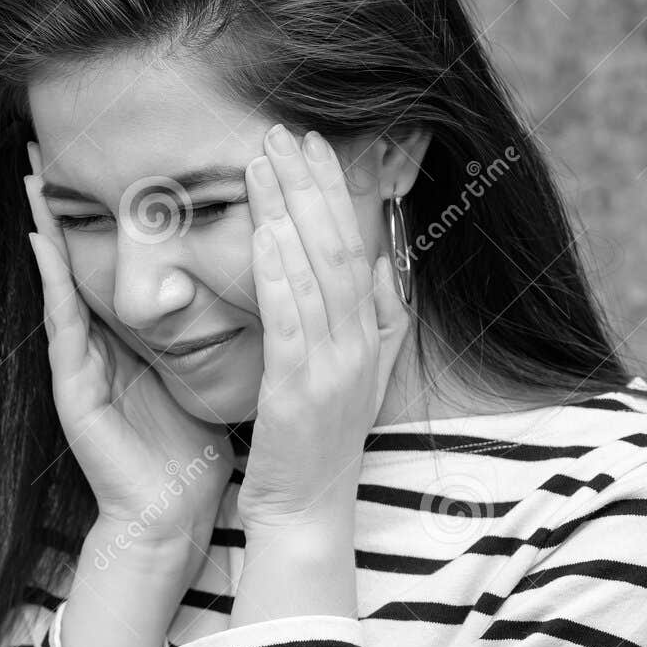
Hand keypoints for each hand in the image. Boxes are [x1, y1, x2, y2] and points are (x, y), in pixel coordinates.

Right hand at [22, 140, 232, 550]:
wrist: (170, 512)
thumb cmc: (191, 446)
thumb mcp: (205, 369)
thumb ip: (208, 327)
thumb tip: (250, 277)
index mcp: (127, 337)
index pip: (114, 262)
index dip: (107, 213)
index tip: (101, 158)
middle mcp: (95, 343)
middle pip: (74, 262)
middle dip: (55, 209)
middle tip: (38, 151)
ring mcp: (78, 364)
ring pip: (58, 284)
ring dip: (41, 233)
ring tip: (29, 182)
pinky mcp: (72, 389)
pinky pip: (60, 327)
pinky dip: (51, 285)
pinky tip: (42, 247)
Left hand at [237, 124, 410, 533]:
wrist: (306, 513)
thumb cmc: (316, 444)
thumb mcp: (356, 375)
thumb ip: (376, 319)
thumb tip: (384, 260)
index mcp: (371, 336)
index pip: (357, 246)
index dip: (334, 192)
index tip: (310, 146)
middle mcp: (360, 344)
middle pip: (341, 246)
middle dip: (311, 185)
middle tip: (283, 132)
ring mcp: (335, 367)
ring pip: (318, 272)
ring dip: (289, 211)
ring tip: (263, 162)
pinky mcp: (301, 391)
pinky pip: (293, 320)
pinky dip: (280, 273)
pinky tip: (262, 233)